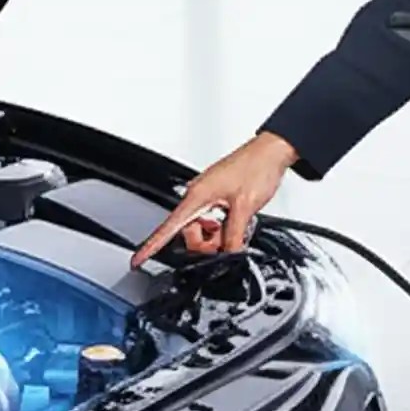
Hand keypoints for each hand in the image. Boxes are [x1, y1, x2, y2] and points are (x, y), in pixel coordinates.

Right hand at [130, 132, 297, 267]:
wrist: (271, 152)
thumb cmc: (257, 168)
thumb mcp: (246, 208)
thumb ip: (233, 235)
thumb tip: (229, 253)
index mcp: (198, 196)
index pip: (169, 227)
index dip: (152, 245)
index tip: (138, 258)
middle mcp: (198, 195)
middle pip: (190, 233)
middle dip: (208, 243)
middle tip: (229, 243)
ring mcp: (208, 195)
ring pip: (203, 228)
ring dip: (218, 235)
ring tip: (237, 228)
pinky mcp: (217, 196)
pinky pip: (213, 220)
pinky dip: (224, 226)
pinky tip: (237, 221)